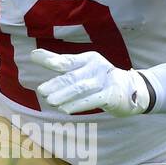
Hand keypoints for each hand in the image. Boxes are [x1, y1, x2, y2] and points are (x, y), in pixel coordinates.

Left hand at [31, 48, 150, 116]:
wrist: (131, 89)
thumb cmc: (100, 79)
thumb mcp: (83, 68)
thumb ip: (61, 63)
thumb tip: (34, 55)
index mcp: (88, 59)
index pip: (66, 60)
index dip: (50, 59)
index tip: (34, 56)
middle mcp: (96, 67)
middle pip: (73, 76)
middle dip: (56, 84)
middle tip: (42, 91)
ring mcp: (105, 81)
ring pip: (82, 88)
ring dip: (65, 95)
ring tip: (51, 101)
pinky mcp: (111, 95)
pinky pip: (93, 100)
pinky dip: (78, 105)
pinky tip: (66, 110)